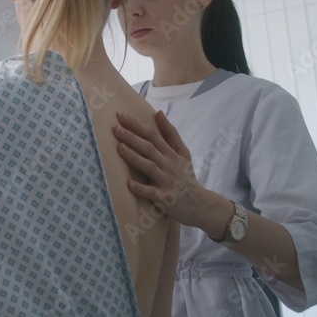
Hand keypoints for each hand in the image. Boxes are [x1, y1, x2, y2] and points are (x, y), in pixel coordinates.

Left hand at [114, 111, 226, 236]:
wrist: (201, 204)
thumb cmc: (186, 176)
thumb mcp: (183, 153)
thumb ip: (171, 134)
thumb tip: (158, 112)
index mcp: (171, 154)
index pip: (153, 135)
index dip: (137, 125)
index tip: (121, 115)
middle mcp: (169, 165)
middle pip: (149, 148)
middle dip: (132, 137)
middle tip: (116, 128)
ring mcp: (167, 182)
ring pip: (149, 167)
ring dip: (134, 157)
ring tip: (119, 147)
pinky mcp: (165, 199)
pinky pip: (152, 193)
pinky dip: (140, 188)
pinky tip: (128, 183)